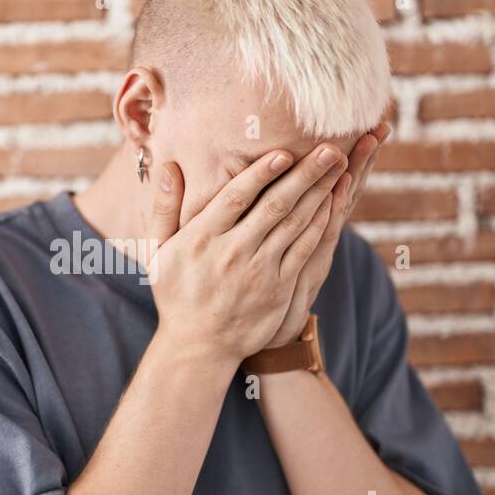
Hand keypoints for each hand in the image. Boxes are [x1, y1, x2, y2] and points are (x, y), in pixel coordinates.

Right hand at [145, 143, 347, 364]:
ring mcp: (259, 272)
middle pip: (274, 205)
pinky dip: (319, 225)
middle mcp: (232, 252)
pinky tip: (331, 204)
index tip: (282, 151)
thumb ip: (163, 207)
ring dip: (319, 193)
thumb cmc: (176, 293)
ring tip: (337, 167)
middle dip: (304, 174)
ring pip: (294, 224)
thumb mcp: (157, 251)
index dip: (261, 173)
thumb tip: (166, 166)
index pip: (236, 197)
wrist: (198, 347)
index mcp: (201, 238)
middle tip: (328, 148)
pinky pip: (303, 250)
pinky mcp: (278, 289)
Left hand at [262, 121, 391, 348]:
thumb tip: (263, 185)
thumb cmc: (248, 294)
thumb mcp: (256, 252)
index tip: (365, 124)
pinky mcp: (306, 268)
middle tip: (380, 122)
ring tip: (370, 140)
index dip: (348, 157)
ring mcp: (314, 251)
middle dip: (361, 156)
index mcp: (303, 228)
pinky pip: (323, 234)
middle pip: (343, 188)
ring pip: (338, 206)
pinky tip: (343, 186)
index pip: (330, 184)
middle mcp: (316, 236)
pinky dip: (334, 211)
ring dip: (355, 173)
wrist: (253, 340)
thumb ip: (260, 220)